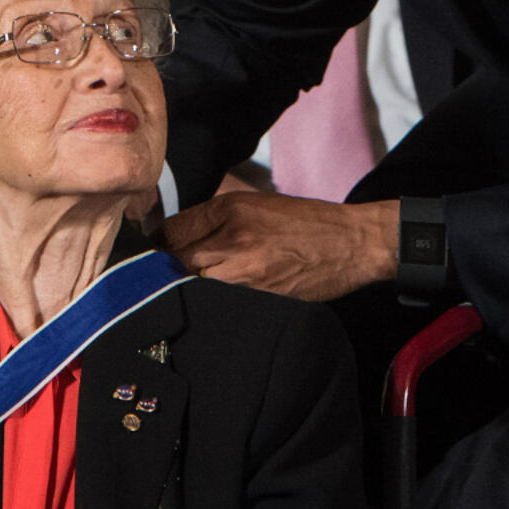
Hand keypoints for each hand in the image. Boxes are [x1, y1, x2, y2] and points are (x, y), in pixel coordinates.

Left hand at [161, 192, 398, 300]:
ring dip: (189, 289)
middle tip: (168, 276)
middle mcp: (233, 238)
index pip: (170, 231)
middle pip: (174, 261)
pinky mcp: (258, 298)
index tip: (157, 253)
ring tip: (192, 291)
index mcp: (231, 209)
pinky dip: (213, 305)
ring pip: (192, 286)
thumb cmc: (306, 222)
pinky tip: (218, 303)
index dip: (158, 244)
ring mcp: (245, 272)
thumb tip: (176, 236)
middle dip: (168, 269)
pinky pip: (218, 304)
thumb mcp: (259, 203)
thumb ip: (217, 217)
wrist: (352, 244)